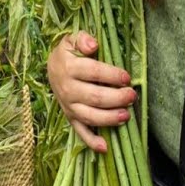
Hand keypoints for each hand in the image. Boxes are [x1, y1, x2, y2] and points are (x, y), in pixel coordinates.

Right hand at [47, 31, 136, 152]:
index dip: (112, 75)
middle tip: (132, 95)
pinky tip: (105, 147)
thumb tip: (92, 45)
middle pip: (95, 97)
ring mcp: (68, 105)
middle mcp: (67, 89)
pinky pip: (80, 132)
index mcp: (68, 67)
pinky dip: (92, 141)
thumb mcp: (71, 40)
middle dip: (116, 98)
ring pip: (90, 116)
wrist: (52, 68)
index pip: (93, 72)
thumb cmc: (69, 54)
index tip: (127, 77)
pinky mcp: (70, 117)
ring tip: (126, 115)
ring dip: (109, 118)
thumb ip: (82, 38)